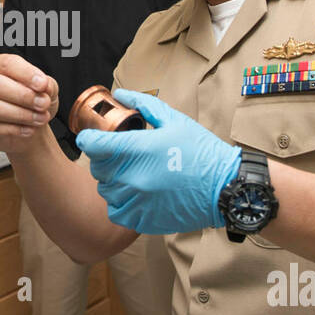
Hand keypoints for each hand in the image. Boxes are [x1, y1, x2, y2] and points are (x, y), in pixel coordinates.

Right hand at [0, 54, 58, 155]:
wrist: (31, 125)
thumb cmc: (34, 100)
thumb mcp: (47, 88)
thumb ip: (47, 84)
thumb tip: (45, 87)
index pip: (7, 64)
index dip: (25, 74)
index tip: (42, 85)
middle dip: (22, 96)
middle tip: (43, 104)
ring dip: (20, 114)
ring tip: (40, 118)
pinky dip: (15, 129)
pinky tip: (30, 129)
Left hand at [75, 89, 240, 234]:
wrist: (226, 187)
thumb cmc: (202, 152)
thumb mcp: (175, 120)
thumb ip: (144, 105)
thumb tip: (121, 94)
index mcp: (139, 149)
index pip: (94, 145)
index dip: (88, 139)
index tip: (92, 138)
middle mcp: (134, 177)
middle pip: (97, 168)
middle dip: (104, 159)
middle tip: (120, 155)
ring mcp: (137, 201)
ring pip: (105, 190)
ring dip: (113, 181)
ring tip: (131, 175)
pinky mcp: (143, 219)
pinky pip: (116, 211)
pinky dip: (120, 203)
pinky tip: (135, 195)